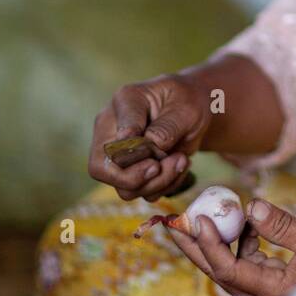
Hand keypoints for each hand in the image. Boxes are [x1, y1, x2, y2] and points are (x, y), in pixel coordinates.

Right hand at [88, 73, 211, 201]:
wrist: (194, 112)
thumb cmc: (188, 102)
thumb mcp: (186, 107)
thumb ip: (168, 126)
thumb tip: (151, 144)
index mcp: (124, 102)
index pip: (112, 134)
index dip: (130, 152)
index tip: (156, 149)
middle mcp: (113, 129)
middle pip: (101, 169)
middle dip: (136, 178)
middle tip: (161, 166)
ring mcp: (119, 154)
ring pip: (124, 188)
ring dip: (158, 182)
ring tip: (182, 160)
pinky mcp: (132, 171)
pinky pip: (143, 192)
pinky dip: (166, 186)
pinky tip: (180, 165)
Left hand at [167, 197, 295, 295]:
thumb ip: (283, 226)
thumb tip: (250, 207)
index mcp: (273, 291)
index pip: (228, 269)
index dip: (208, 244)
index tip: (197, 219)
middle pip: (217, 272)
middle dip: (193, 246)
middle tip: (172, 222)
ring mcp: (266, 293)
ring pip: (228, 269)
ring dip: (212, 244)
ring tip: (197, 217)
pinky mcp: (272, 285)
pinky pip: (244, 265)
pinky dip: (237, 245)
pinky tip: (244, 224)